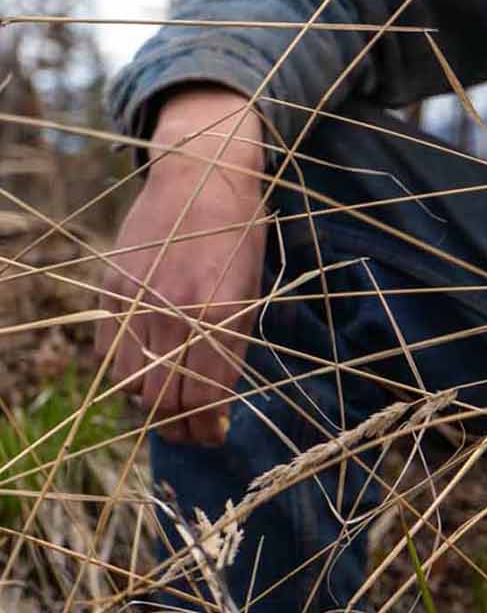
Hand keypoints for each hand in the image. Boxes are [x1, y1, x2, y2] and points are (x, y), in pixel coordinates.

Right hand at [96, 88, 267, 444]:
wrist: (200, 176)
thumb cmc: (240, 234)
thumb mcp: (252, 291)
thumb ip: (232, 345)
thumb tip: (218, 402)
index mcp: (219, 314)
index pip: (206, 396)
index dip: (208, 427)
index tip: (214, 436)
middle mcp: (173, 312)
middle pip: (163, 401)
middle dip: (179, 427)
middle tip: (193, 432)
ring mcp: (135, 302)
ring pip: (131, 384)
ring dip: (151, 404)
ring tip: (172, 406)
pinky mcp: (111, 292)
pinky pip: (109, 354)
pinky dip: (126, 373)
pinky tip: (148, 372)